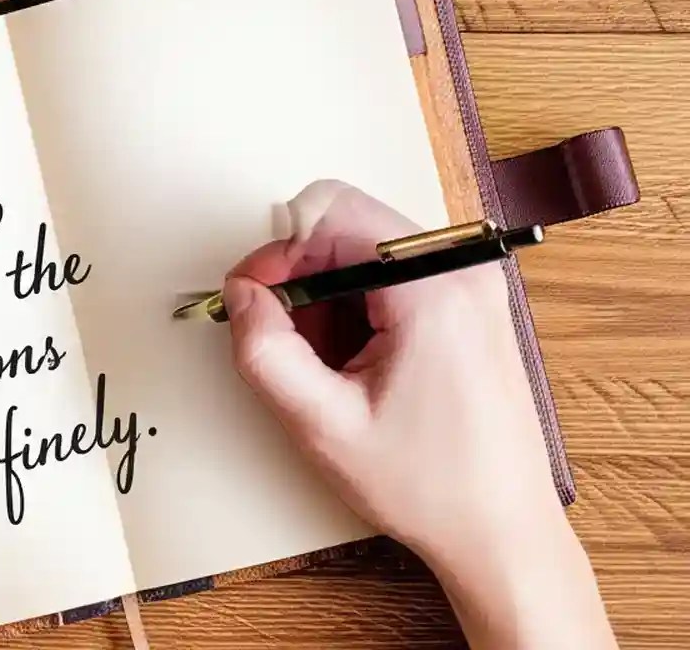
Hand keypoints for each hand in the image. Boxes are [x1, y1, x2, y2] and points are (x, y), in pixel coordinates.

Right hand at [224, 181, 614, 649]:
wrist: (500, 530)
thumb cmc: (430, 485)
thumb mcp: (323, 426)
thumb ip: (266, 351)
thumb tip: (241, 295)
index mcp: (434, 288)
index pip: (331, 211)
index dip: (276, 250)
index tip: (254, 299)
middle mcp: (463, 269)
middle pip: (348, 224)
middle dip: (300, 276)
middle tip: (285, 340)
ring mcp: (472, 283)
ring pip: (365, 249)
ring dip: (326, 295)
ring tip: (327, 364)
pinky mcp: (469, 301)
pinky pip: (392, 274)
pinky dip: (356, 306)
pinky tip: (355, 363)